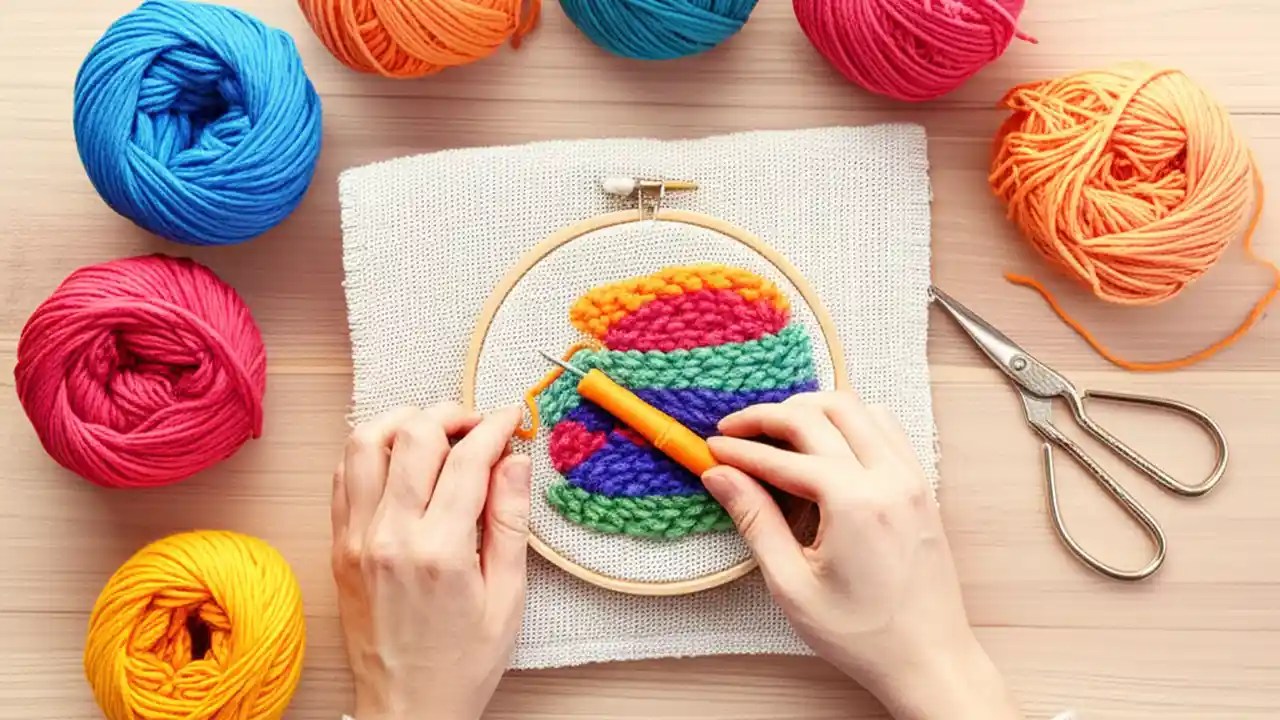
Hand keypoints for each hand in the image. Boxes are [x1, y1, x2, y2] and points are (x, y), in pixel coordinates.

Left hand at [331, 403, 531, 719]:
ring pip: (365, 442)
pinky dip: (370, 451)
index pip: (467, 460)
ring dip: (403, 422)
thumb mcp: (507, 598)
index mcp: (440, 551)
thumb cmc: (461, 664)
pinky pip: (343, 475)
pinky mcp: (339, 545)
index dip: (494, 427)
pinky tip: (399, 460)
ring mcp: (356, 538)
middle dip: (451, 414)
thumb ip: (509, 522)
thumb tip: (515, 460)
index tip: (510, 419)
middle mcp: (389, 536)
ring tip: (434, 432)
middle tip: (477, 423)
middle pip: (414, 436)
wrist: (406, 709)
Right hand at [702, 391, 1020, 719]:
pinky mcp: (921, 486)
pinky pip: (884, 428)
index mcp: (856, 503)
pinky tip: (823, 446)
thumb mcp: (792, 585)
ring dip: (812, 410)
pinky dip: (848, 422)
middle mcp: (889, 478)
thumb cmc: (863, 636)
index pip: (784, 456)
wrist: (931, 661)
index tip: (710, 448)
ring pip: (857, 407)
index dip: (739, 449)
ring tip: (776, 433)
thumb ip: (755, 520)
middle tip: (735, 430)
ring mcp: (911, 477)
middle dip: (770, 416)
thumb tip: (719, 476)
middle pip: (820, 413)